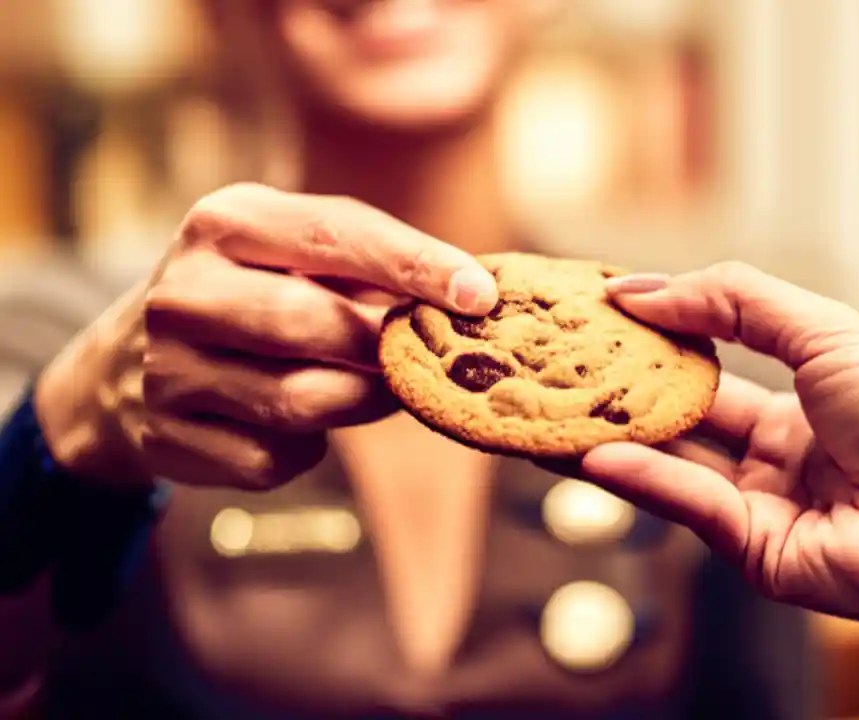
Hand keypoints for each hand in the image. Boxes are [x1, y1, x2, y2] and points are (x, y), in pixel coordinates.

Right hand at [35, 183, 496, 489]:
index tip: (481, 294)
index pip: (335, 237)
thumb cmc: (249, 292)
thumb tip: (473, 296)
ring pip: (305, 402)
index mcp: (224, 223)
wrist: (123, 363)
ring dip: (359, 401)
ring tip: (371, 386)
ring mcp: (167, 370)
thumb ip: (371, 260)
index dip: (416, 265)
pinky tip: (296, 422)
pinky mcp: (170, 440)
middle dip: (382, 347)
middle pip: (315, 325)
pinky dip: (309, 446)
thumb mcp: (290, 250)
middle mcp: (183, 292)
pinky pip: (279, 457)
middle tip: (418, 356)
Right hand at [582, 263, 858, 629]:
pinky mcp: (757, 552)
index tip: (590, 312)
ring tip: (542, 409)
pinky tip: (597, 454)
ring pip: (670, 465)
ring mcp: (764, 505)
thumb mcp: (824, 330)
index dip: (652, 337)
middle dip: (614, 392)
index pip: (706, 363)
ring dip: (607, 437)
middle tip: (547, 365)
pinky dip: (644, 480)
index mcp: (800, 397)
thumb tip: (644, 289)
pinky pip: (690, 507)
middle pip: (677, 417)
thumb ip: (733, 302)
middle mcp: (776, 453)